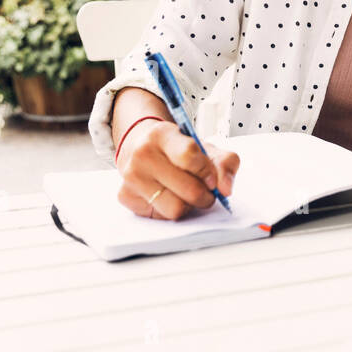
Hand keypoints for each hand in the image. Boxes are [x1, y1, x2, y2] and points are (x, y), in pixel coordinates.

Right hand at [115, 120, 239, 219]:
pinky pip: (161, 216)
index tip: (212, 179)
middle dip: (205, 195)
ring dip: (188, 206)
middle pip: (188, 189)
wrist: (140, 146)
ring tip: (186, 194)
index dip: (207, 172)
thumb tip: (226, 189)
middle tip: (206, 191)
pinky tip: (169, 196)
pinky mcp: (126, 196)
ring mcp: (131, 177)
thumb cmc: (175, 149)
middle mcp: (142, 154)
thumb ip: (225, 162)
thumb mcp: (203, 146)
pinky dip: (171, 210)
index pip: (189, 155)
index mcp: (162, 134)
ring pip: (175, 209)